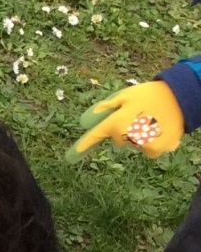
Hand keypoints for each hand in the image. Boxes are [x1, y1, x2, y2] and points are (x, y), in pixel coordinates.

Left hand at [68, 81, 184, 160]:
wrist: (181, 97)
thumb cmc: (149, 94)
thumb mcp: (124, 96)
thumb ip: (104, 110)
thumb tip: (84, 122)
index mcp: (116, 122)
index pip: (96, 136)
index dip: (83, 146)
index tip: (69, 158)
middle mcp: (127, 137)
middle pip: (117, 140)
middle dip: (123, 130)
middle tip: (137, 115)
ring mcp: (142, 145)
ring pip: (133, 144)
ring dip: (138, 135)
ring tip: (151, 119)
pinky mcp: (156, 150)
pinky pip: (147, 150)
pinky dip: (152, 142)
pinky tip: (159, 129)